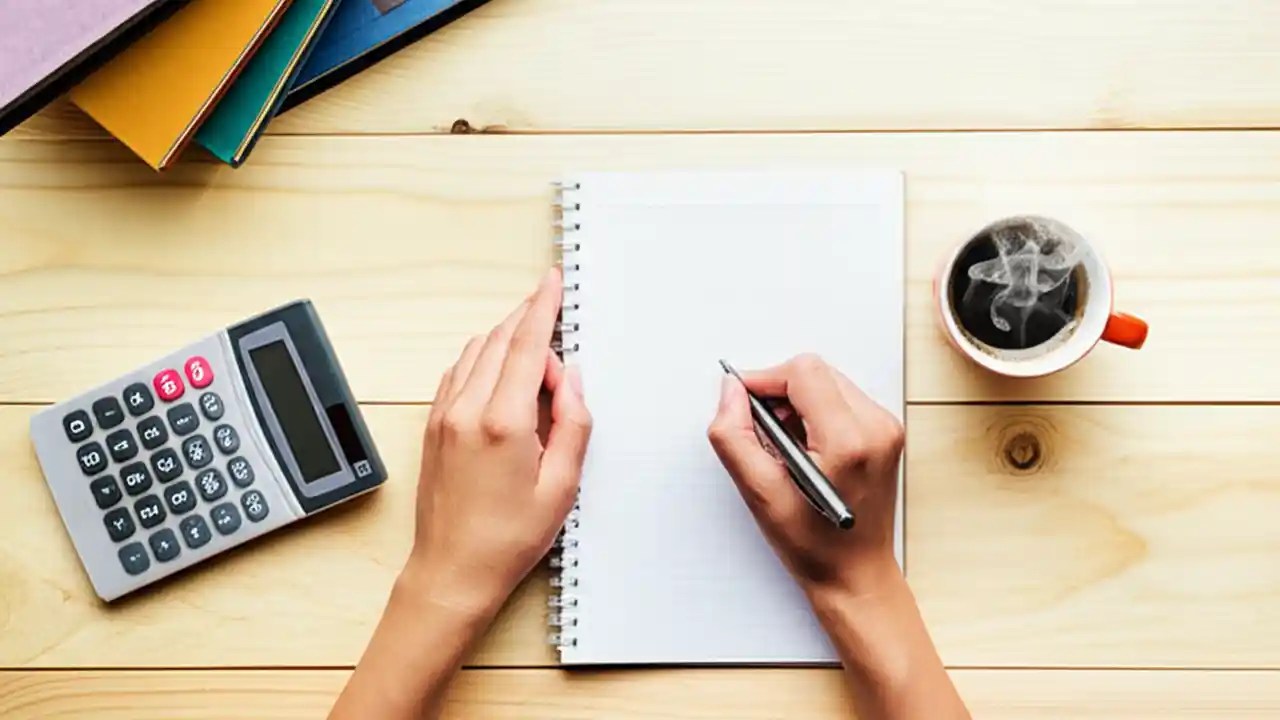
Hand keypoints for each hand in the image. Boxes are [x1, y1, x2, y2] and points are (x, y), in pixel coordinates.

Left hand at [406, 267, 591, 616]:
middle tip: (554, 313)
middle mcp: (466, 410)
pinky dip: (483, 360)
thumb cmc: (507, 538)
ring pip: (476, 351)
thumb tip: (569, 378)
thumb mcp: (562, 485)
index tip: (552, 282)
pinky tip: (502, 376)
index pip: (527, 345)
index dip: (543, 307)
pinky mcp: (432, 426)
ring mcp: (443, 416)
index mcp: (503, 422)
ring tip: (537, 357)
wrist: (452, 571)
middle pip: (500, 340)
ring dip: (506, 339)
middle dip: (529, 319)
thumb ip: (573, 423)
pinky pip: (458, 373)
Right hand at [707, 353, 902, 599]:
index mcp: (848, 441)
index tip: (743, 403)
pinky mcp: (885, 433)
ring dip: (796, 404)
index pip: (802, 372)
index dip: (764, 380)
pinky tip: (804, 449)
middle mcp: (876, 428)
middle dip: (779, 393)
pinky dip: (815, 414)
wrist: (855, 575)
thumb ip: (735, 436)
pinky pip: (841, 400)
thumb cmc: (815, 546)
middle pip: (815, 372)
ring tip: (785, 447)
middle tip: (763, 433)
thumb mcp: (760, 494)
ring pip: (827, 382)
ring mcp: (885, 429)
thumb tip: (731, 392)